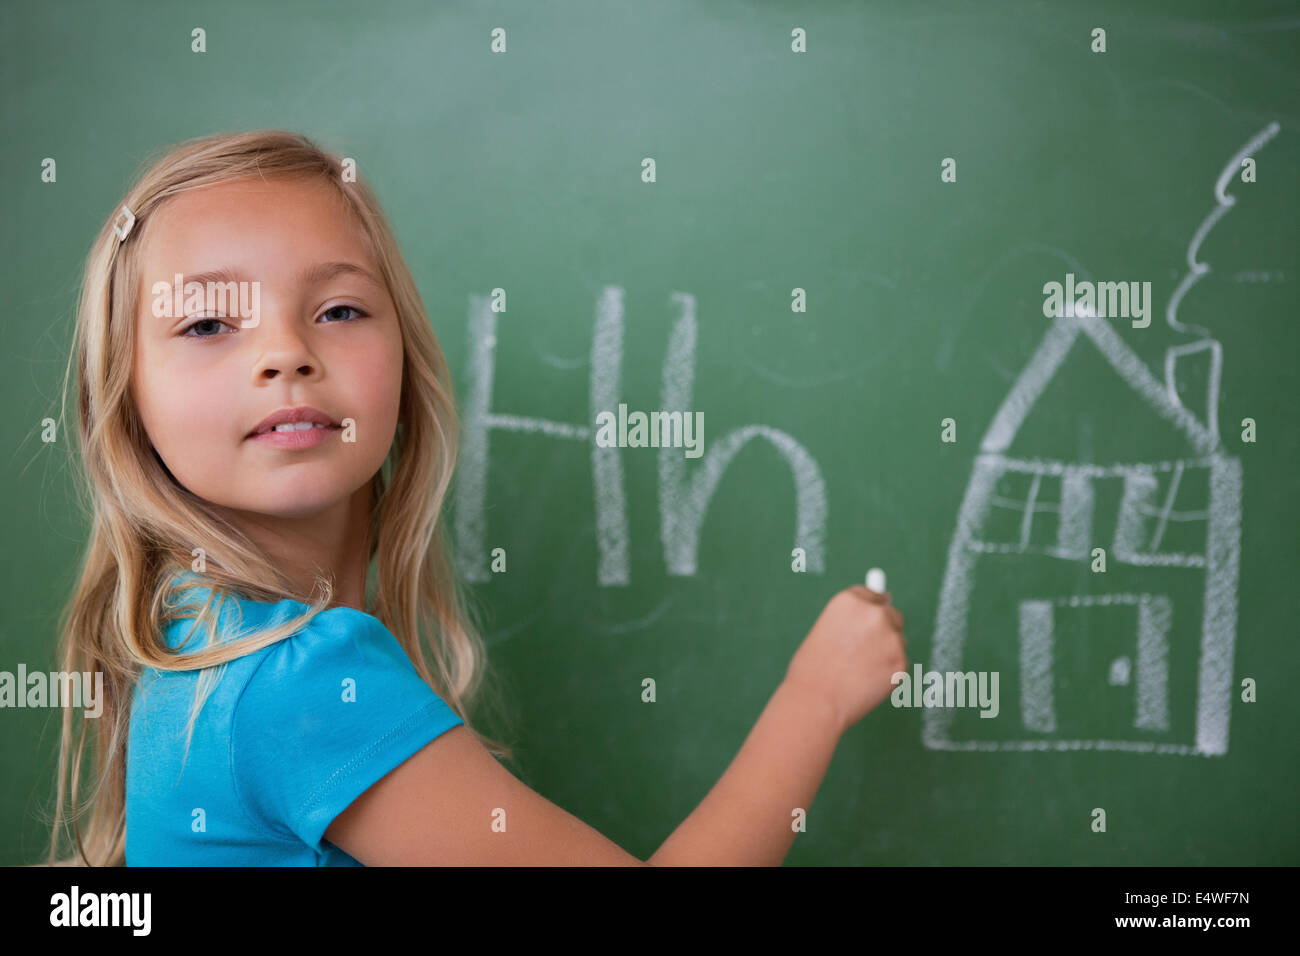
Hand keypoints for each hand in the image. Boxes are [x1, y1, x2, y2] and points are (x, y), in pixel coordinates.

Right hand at [783, 586, 906, 735]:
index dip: (871, 609)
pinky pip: (898, 663)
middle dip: (884, 630)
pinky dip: (887, 672)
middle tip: (865, 652)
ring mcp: (891, 637)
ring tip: (857, 671)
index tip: (871, 619)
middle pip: (892, 615)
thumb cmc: (813, 668)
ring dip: (885, 652)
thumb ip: (853, 620)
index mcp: (850, 600)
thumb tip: (882, 609)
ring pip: (897, 641)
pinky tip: (866, 682)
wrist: (817, 700)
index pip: (873, 595)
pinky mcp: (901, 661)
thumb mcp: (826, 629)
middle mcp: (874, 613)